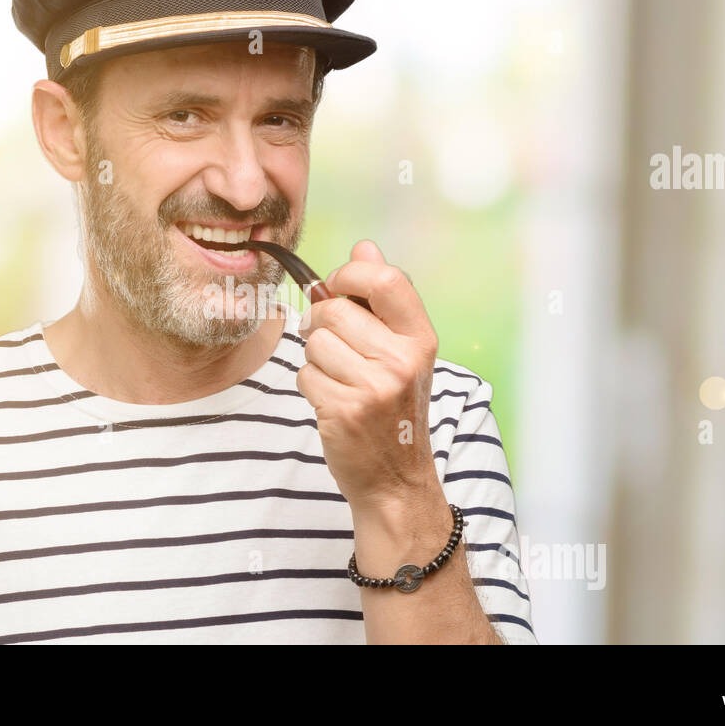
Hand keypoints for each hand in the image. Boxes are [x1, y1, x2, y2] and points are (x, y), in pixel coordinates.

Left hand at [295, 240, 440, 510]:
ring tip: (338, 379)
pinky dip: (310, 386)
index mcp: (420, 338)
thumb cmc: (393, 408)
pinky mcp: (344, 411)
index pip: (384, 279)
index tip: (338, 287)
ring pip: (313, 342)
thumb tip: (363, 247)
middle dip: (321, 324)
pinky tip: (332, 402)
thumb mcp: (402, 351)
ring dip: (315, 359)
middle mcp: (403, 360)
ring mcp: (374, 387)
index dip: (350, 274)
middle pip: (333, 310)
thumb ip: (383, 299)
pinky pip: (304, 374)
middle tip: (336, 348)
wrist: (395, 478)